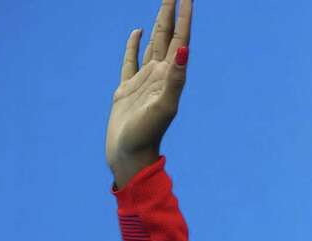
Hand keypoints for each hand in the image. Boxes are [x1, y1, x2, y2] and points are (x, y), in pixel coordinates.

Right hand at [105, 0, 193, 185]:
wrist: (130, 155)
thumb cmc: (147, 135)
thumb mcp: (164, 106)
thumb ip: (176, 79)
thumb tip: (184, 50)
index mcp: (171, 76)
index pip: (180, 39)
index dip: (184, 17)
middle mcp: (161, 75)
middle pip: (167, 36)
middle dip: (172, 13)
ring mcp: (144, 80)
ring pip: (152, 44)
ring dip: (158, 24)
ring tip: (164, 4)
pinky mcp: (127, 88)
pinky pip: (131, 60)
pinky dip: (133, 45)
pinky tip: (136, 32)